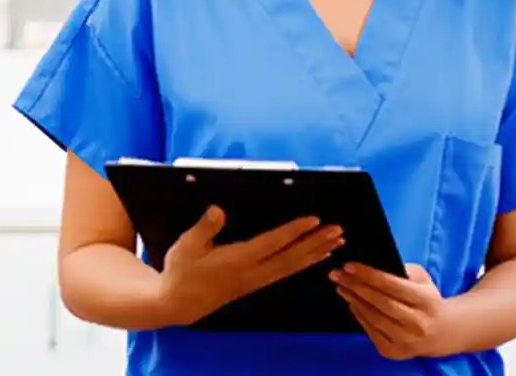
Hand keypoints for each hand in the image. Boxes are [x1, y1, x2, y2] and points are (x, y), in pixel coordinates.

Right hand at [157, 206, 343, 326]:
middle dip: (316, 242)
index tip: (314, 219)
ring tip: (338, 241)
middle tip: (338, 229)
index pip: (272, 243)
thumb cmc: (181, 271)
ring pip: (293, 266)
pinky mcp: (257, 283)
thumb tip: (217, 210)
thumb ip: (204, 228)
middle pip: (291, 256)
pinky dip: (306, 262)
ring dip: (317, 252)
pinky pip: (287, 271)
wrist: (177, 304)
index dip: (294, 231)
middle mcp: (252, 272)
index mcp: (237, 260)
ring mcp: (257, 280)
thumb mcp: (186, 247)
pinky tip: (320, 256)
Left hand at [331, 263, 451, 360]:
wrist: (439, 332)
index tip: (350, 265)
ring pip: (373, 317)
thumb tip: (372, 264)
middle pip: (380, 302)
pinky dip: (359, 315)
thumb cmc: (426, 299)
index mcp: (426, 301)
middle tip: (337, 274)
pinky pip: (370, 331)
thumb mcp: (423, 279)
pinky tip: (352, 303)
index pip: (393, 285)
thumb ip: (403, 270)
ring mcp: (404, 340)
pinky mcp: (392, 351)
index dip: (369, 275)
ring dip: (354, 300)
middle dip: (356, 286)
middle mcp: (417, 322)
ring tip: (342, 286)